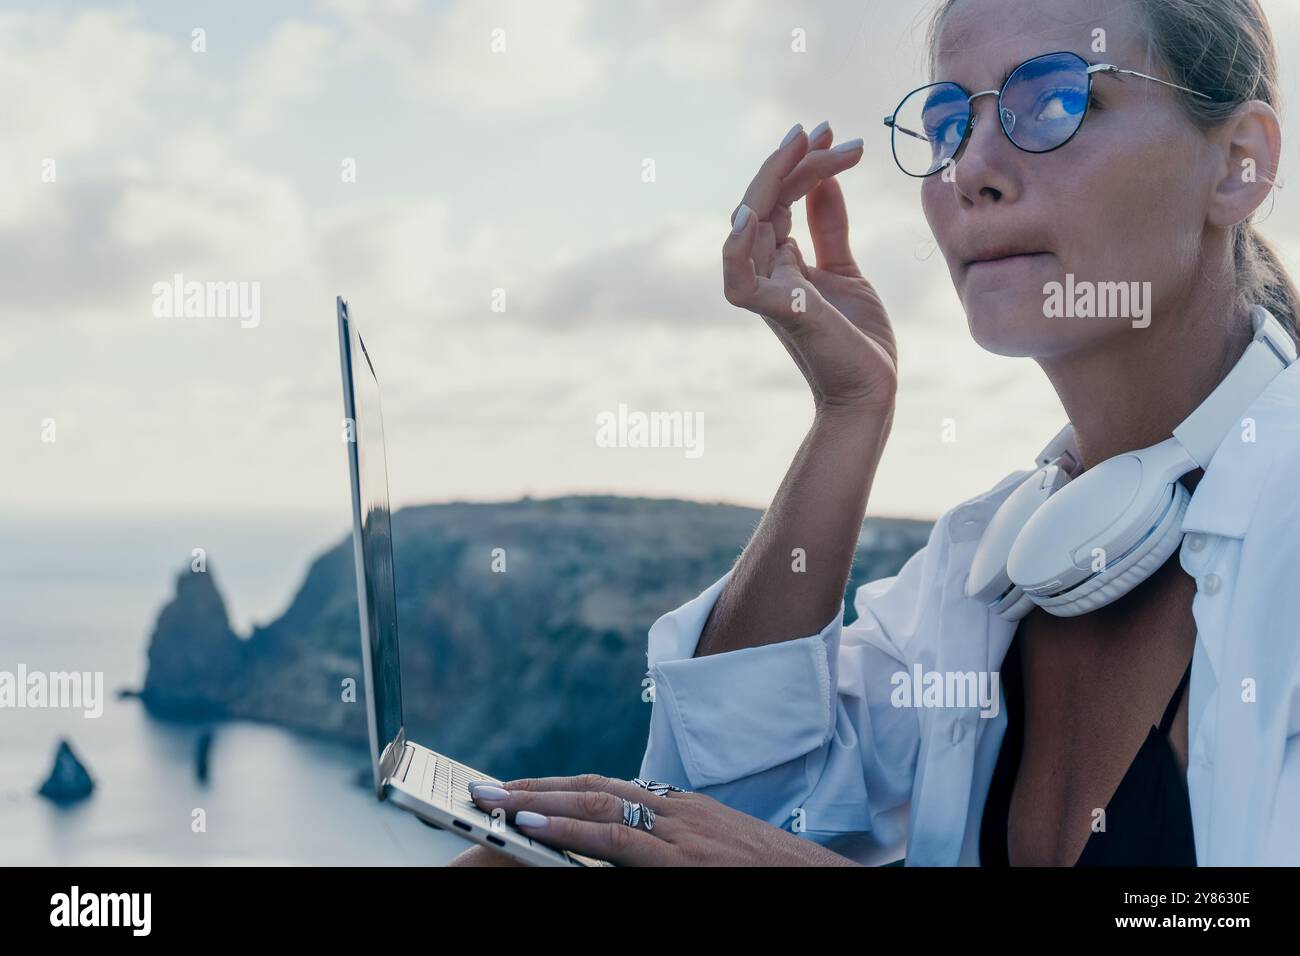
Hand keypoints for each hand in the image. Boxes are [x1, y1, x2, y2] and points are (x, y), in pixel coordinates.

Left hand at [467, 773, 859, 865]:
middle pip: (593, 787)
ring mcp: (682, 832)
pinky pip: (617, 840)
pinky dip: (571, 828)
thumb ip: (676, 851)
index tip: (523, 789)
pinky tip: (534, 827)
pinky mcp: (685, 858)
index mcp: (686, 811)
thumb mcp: (720, 857)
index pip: (611, 790)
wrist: (824, 882)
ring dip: (538, 800)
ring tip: (492, 800)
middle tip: (483, 787)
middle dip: (535, 787)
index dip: (563, 788)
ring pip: (596, 805)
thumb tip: (630, 854)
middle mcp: (679, 812)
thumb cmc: (773, 877)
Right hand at [723, 122, 897, 412]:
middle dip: (792, 161)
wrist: (872, 390)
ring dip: (775, 179)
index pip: (779, 198)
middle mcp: (766, 271)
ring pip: (750, 222)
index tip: (831, 131)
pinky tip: (752, 213)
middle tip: (825, 128)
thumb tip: (825, 178)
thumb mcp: (847, 269)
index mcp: (780, 261)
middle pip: (764, 200)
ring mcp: (766, 290)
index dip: (801, 163)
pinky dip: (737, 246)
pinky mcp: (776, 311)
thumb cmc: (858, 339)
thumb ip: (829, 226)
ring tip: (808, 144)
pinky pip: (739, 277)